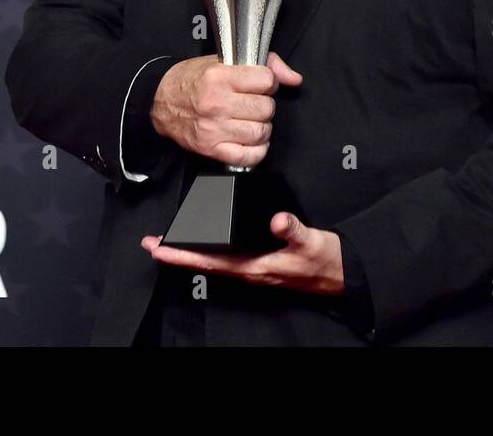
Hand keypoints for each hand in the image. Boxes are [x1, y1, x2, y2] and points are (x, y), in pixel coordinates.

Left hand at [140, 212, 345, 296]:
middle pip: (204, 263)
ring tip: (169, 243)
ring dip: (189, 252)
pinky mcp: (259, 261)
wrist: (340, 273)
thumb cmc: (324, 261)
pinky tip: (203, 243)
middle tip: (152, 243)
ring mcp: (253, 267)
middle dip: (177, 254)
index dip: (183, 255)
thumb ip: (293, 229)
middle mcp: (249, 270)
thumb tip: (276, 219)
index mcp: (255, 267)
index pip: (210, 262)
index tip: (160, 248)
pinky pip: (225, 258)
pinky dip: (208, 250)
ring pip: (212, 261)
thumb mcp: (310, 241)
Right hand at [150, 51, 301, 167]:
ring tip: (250, 120)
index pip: (266, 80)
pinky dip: (257, 150)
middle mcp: (217, 103)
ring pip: (261, 132)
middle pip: (266, 108)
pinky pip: (249, 156)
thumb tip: (294, 78)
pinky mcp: (211, 148)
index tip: (260, 84)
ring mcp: (214, 128)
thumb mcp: (223, 61)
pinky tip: (250, 139)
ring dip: (262, 127)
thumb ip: (265, 64)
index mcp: (219, 77)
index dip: (267, 82)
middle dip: (264, 105)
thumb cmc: (192, 80)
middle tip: (253, 102)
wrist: (160, 102)